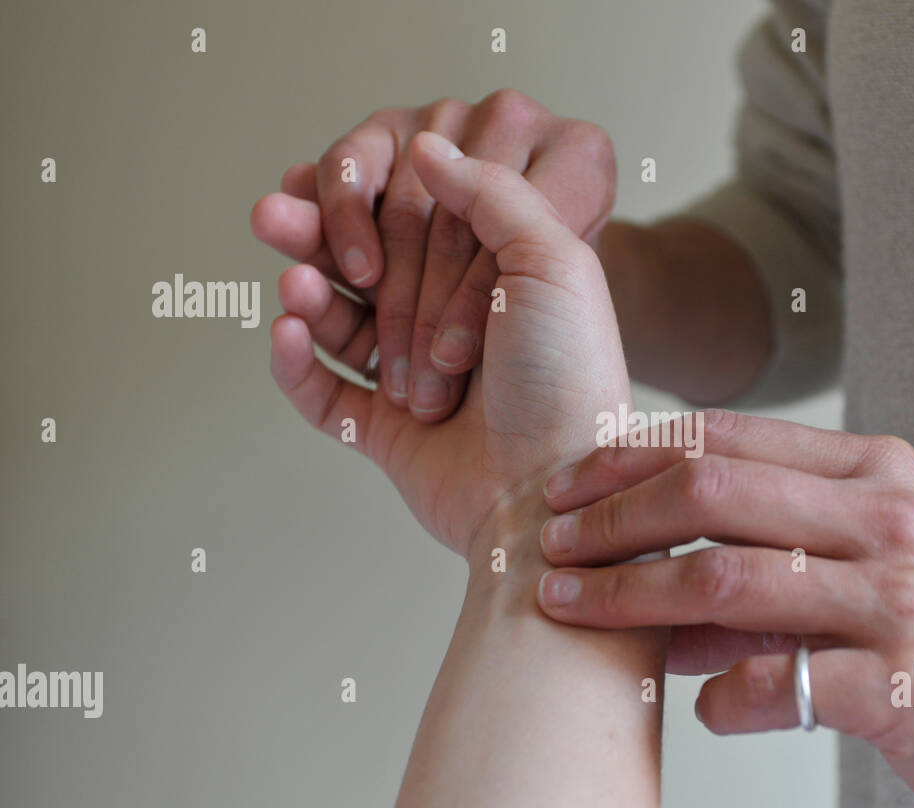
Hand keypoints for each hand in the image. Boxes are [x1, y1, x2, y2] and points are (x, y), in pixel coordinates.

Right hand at [251, 91, 615, 421]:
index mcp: (492, 285)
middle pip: (367, 272)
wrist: (555, 486)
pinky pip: (324, 395)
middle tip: (274, 213)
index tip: (331, 177)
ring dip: (308, 298)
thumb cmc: (567, 376)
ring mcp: (416, 382)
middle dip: (317, 242)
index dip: (371, 203)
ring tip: (293, 278)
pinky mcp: (386, 435)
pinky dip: (296, 362)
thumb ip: (492, 194)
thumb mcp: (552, 261)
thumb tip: (430, 143)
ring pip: (339, 328)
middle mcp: (452, 328)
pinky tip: (284, 328)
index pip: (418, 227)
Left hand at [534, 410, 913, 807]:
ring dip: (632, 597)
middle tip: (548, 544)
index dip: (630, 458)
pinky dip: (723, 699)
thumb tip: (650, 601)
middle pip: (712, 493)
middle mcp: (887, 522)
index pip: (725, 441)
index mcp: (874, 474)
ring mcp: (899, 602)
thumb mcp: (868, 573)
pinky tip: (702, 709)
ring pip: (730, 582)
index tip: (566, 487)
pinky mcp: (906, 685)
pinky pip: (782, 685)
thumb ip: (766, 570)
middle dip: (612, 518)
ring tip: (572, 609)